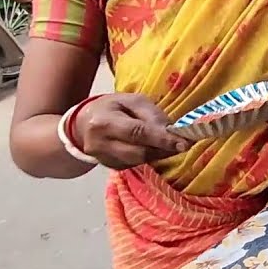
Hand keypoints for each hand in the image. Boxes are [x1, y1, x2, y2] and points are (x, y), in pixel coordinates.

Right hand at [74, 94, 189, 169]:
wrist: (82, 125)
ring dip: (161, 153)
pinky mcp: (112, 167)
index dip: (162, 139)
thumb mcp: (130, 100)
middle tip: (185, 142)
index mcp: (104, 123)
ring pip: (140, 161)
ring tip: (173, 144)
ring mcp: (105, 160)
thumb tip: (172, 129)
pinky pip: (137, 164)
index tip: (184, 142)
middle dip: (165, 148)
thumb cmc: (110, 108)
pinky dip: (151, 156)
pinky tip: (157, 147)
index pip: (137, 133)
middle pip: (139, 152)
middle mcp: (101, 145)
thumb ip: (151, 114)